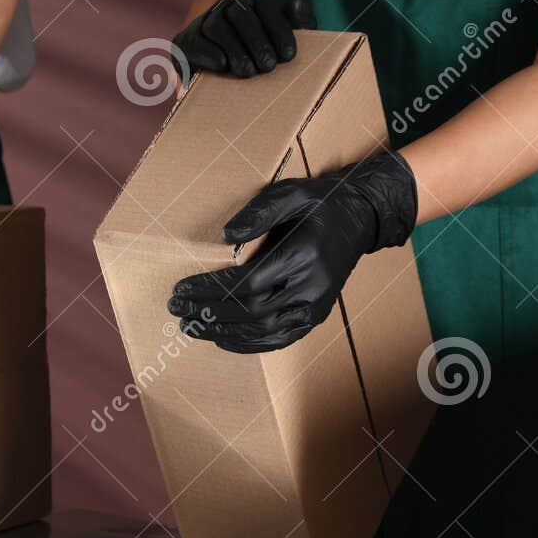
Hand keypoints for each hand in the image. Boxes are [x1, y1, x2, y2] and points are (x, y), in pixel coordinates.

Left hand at [166, 154, 417, 353]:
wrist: (359, 218)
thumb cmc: (319, 203)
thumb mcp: (290, 193)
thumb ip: (258, 213)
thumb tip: (225, 236)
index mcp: (303, 256)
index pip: (246, 283)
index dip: (210, 291)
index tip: (181, 290)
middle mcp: (312, 287)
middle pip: (251, 311)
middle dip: (209, 313)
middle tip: (177, 310)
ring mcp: (317, 306)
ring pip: (264, 331)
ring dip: (224, 333)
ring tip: (192, 328)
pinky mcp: (317, 316)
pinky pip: (281, 338)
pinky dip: (250, 344)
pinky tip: (224, 340)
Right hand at [173, 0, 313, 78]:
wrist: (222, 85)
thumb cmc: (262, 62)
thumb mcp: (285, 43)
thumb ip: (299, 22)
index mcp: (250, 4)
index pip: (264, 6)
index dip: (279, 29)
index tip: (289, 56)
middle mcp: (225, 8)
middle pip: (240, 14)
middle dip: (257, 42)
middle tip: (268, 67)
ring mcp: (202, 23)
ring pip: (217, 26)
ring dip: (235, 50)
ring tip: (248, 72)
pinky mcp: (183, 42)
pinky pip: (195, 42)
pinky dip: (209, 53)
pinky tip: (223, 65)